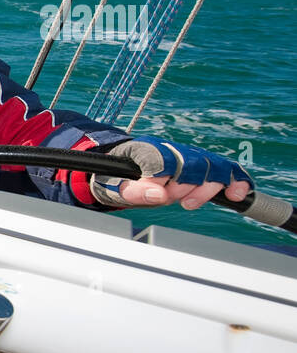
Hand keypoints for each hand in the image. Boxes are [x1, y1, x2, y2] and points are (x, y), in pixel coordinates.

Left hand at [91, 137, 251, 209]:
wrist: (122, 175)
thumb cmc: (118, 180)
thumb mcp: (116, 188)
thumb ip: (134, 191)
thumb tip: (158, 195)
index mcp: (146, 148)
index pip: (163, 160)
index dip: (160, 180)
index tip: (154, 194)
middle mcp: (172, 148)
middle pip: (193, 163)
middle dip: (183, 187)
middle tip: (169, 200)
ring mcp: (190, 156)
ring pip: (213, 166)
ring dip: (206, 188)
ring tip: (188, 204)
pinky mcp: (203, 168)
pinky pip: (227, 171)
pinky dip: (236, 182)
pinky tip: (237, 196)